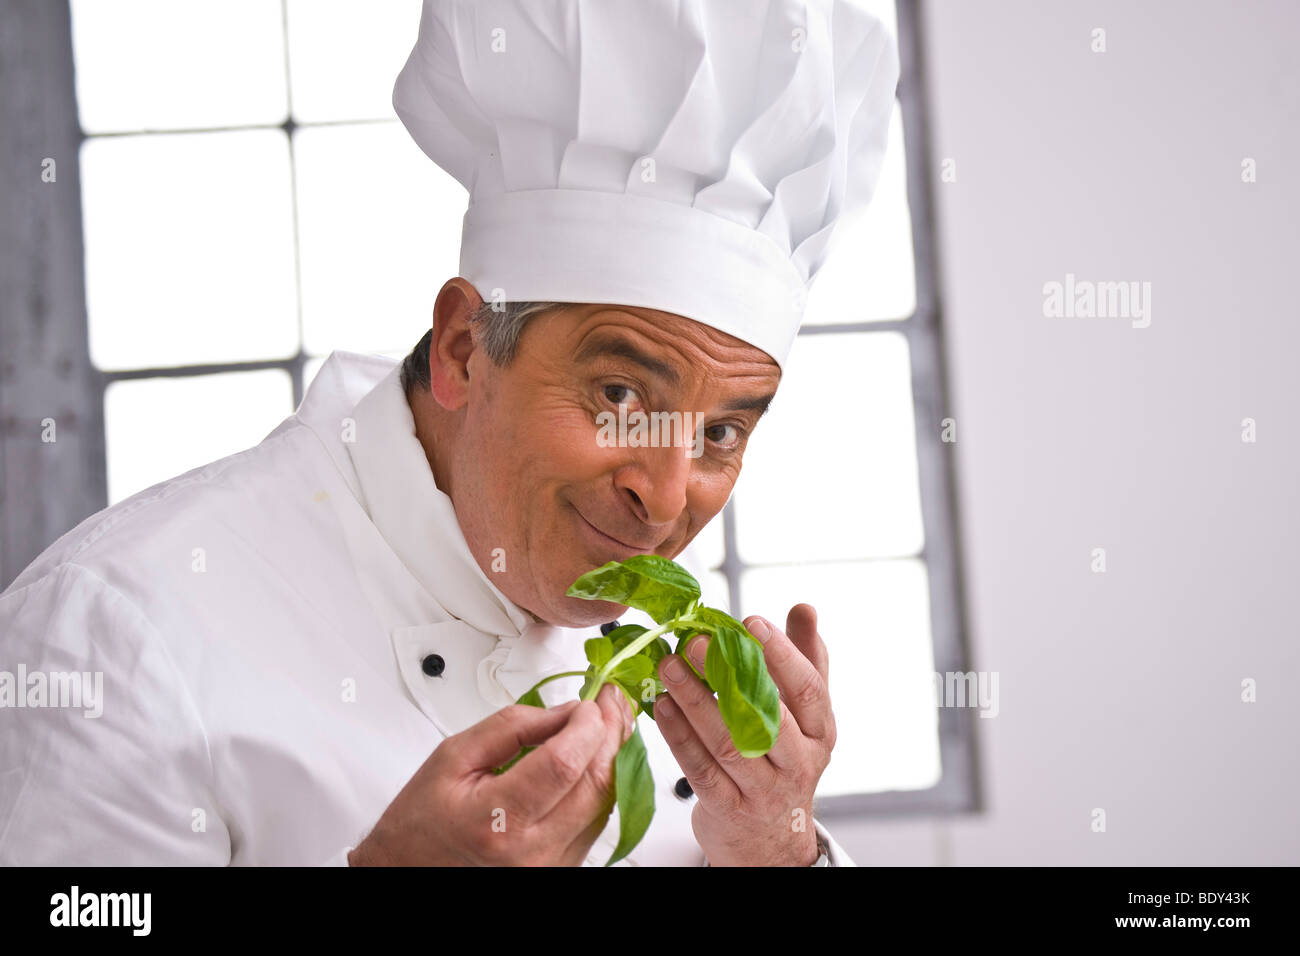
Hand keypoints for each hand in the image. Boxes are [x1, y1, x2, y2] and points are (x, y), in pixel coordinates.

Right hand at [348, 683, 633, 865]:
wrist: (411, 867)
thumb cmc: (424, 818)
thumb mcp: (455, 755)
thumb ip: (513, 727)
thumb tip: (565, 712)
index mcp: (497, 821)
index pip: (563, 765)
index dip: (586, 726)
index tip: (589, 702)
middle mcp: (531, 852)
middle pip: (596, 785)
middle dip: (610, 735)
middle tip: (612, 701)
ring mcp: (550, 866)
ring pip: (605, 804)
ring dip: (613, 758)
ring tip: (609, 723)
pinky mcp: (561, 869)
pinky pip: (596, 822)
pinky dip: (601, 785)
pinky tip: (597, 758)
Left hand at [655, 603, 833, 865]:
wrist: (771, 839)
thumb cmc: (785, 757)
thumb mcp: (804, 712)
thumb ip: (805, 658)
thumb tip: (804, 607)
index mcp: (820, 731)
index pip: (809, 690)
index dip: (782, 655)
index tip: (751, 621)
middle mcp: (799, 763)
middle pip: (766, 718)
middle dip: (730, 676)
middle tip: (697, 640)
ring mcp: (764, 791)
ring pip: (728, 744)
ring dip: (695, 702)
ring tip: (669, 665)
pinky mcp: (729, 809)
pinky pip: (701, 770)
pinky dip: (679, 737)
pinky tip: (663, 706)